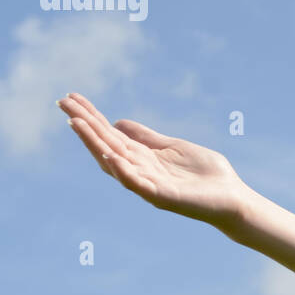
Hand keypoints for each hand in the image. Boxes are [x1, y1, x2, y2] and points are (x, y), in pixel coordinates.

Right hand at [58, 92, 253, 229]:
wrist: (232, 197)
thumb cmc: (206, 175)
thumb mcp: (173, 147)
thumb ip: (147, 138)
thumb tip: (119, 122)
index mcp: (142, 158)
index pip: (110, 135)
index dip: (91, 117)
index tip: (72, 98)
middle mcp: (140, 171)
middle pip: (105, 145)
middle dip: (84, 124)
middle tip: (62, 102)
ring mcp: (149, 185)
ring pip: (115, 163)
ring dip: (95, 143)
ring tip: (76, 123)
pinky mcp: (164, 197)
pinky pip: (138, 185)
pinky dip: (123, 171)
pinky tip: (110, 156)